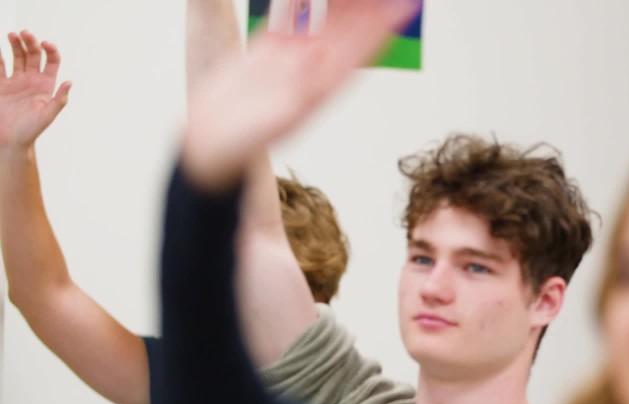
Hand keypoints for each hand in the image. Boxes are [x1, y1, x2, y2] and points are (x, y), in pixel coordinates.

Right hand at [0, 31, 70, 150]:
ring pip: (17, 57)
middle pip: (32, 55)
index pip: (51, 62)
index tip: (45, 43)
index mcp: (45, 85)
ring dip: (15, 44)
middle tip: (24, 33)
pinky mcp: (1, 85)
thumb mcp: (47, 115)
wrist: (10, 141)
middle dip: (30, 42)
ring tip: (11, 34)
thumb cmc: (31, 131)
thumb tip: (70, 82)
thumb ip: (59, 100)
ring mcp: (15, 81)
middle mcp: (31, 80)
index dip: (50, 50)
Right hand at [181, 0, 417, 190]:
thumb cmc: (242, 141)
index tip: (401, 8)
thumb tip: (321, 53)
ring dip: (339, 5)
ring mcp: (288, 61)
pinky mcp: (263, 53)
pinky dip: (299, 5)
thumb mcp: (275, 116)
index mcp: (318, 90)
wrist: (209, 145)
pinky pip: (288, 23)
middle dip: (367, 11)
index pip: (357, 54)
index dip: (379, 30)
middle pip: (345, 35)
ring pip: (320, 25)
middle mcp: (309, 73)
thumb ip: (299, 84)